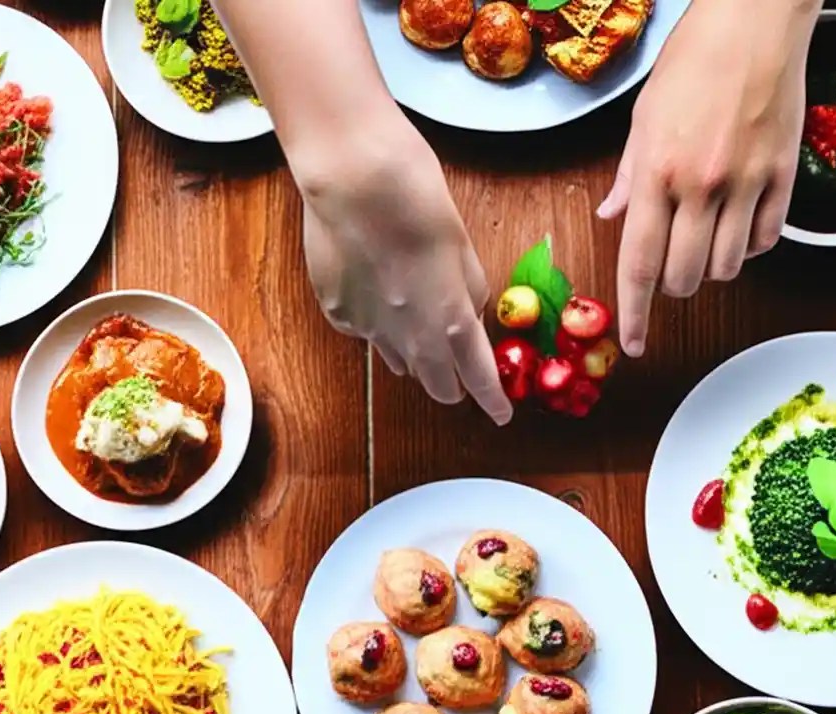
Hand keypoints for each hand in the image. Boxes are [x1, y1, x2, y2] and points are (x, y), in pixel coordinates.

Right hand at [293, 116, 513, 423]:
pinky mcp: (334, 311)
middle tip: (457, 373)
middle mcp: (408, 335)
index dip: (492, 399)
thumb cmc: (417, 197)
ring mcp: (366, 327)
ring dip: (412, 349)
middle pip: (433, 382)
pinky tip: (372, 284)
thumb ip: (468, 288)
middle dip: (450, 382)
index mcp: (450, 318)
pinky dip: (374, 319)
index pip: (477, 376)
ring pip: (395, 356)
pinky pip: (361, 329)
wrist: (353, 178)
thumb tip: (465, 311)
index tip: (500, 413)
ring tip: (412, 316)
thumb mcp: (462, 245)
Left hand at [598, 0, 817, 356]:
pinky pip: (765, 239)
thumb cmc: (691, 64)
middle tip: (667, 274)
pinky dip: (749, 248)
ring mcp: (746, 183)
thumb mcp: (642, 119)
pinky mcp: (783, 176)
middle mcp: (700, 186)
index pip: (639, 263)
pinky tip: (737, 228)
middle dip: (672, 288)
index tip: (634, 343)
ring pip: (726, 266)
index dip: (634, 312)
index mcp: (656, 174)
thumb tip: (613, 217)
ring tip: (701, 242)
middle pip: (684, 276)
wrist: (754, 25)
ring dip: (709, 269)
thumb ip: (629, 177)